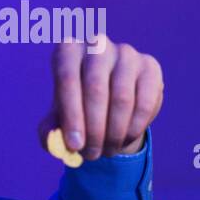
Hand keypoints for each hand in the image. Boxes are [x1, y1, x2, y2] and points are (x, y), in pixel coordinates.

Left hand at [38, 35, 163, 160]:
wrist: (110, 102)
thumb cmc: (77, 109)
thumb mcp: (58, 122)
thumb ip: (49, 133)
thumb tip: (54, 142)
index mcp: (68, 51)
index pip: (67, 79)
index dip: (71, 115)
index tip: (74, 146)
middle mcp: (97, 45)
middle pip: (95, 88)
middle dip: (94, 129)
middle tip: (91, 155)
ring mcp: (126, 53)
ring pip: (122, 98)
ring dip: (114, 133)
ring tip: (107, 150)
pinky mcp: (150, 67)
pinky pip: (145, 103)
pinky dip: (134, 128)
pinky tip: (125, 138)